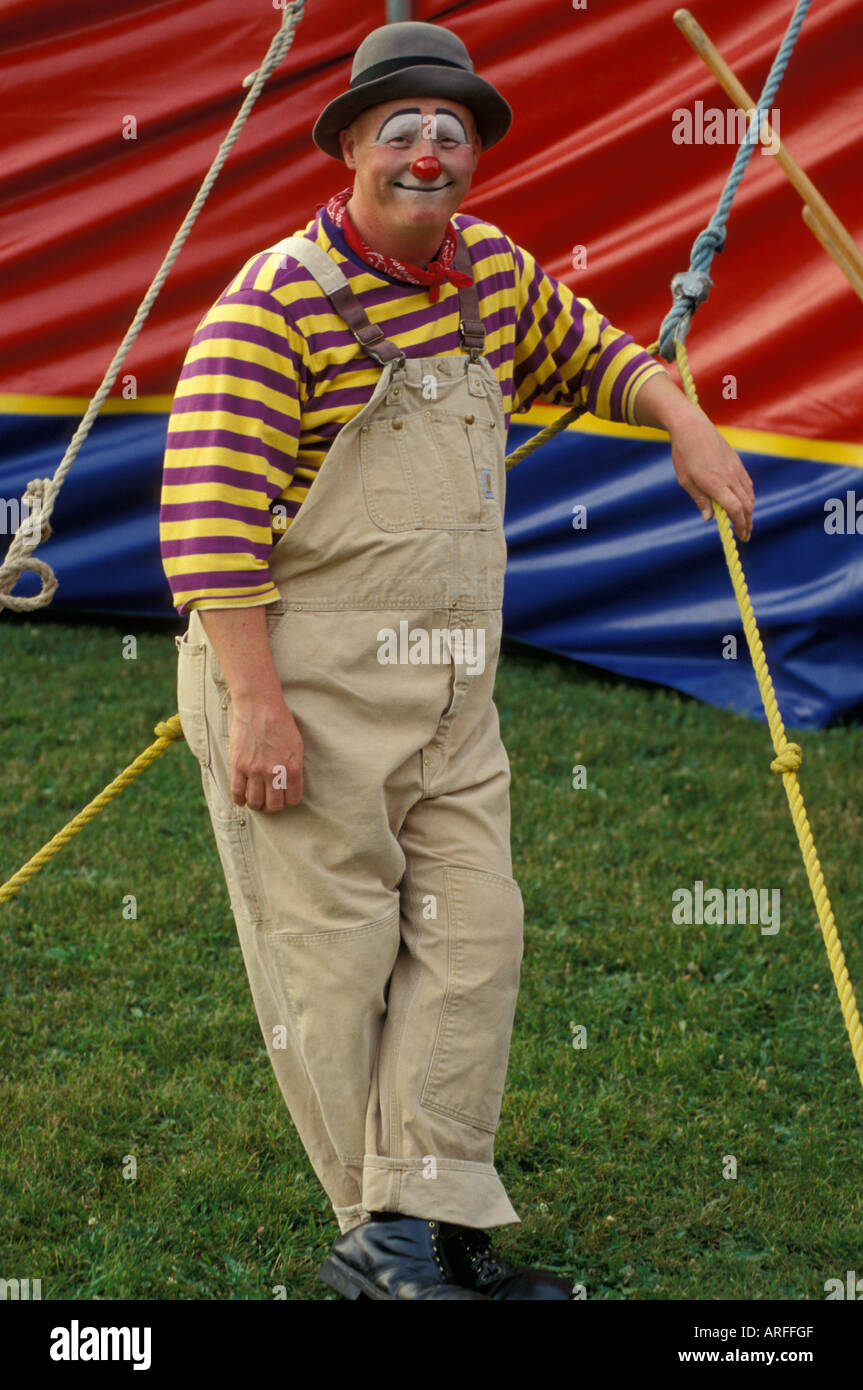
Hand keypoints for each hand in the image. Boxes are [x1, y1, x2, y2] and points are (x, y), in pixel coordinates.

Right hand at [228, 692, 303, 811]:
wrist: (259, 706)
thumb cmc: (280, 723)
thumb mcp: (297, 745)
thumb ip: (294, 766)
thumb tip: (290, 784)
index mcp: (293, 768)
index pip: (292, 799)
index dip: (288, 801)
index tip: (284, 797)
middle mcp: (274, 772)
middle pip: (274, 805)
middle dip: (272, 806)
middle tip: (269, 801)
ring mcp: (255, 770)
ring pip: (255, 802)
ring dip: (256, 804)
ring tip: (255, 799)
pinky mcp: (238, 766)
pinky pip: (237, 792)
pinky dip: (239, 800)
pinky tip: (242, 798)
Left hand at [669, 407, 753, 542]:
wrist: (693, 427)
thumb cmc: (684, 455)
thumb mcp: (686, 481)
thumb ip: (700, 500)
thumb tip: (709, 518)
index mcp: (716, 484)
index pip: (735, 509)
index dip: (740, 525)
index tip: (740, 536)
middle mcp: (730, 477)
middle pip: (746, 505)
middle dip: (747, 523)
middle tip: (745, 535)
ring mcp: (736, 469)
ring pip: (749, 495)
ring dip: (750, 511)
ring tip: (746, 523)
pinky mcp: (737, 463)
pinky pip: (748, 484)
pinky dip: (749, 497)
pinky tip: (745, 503)